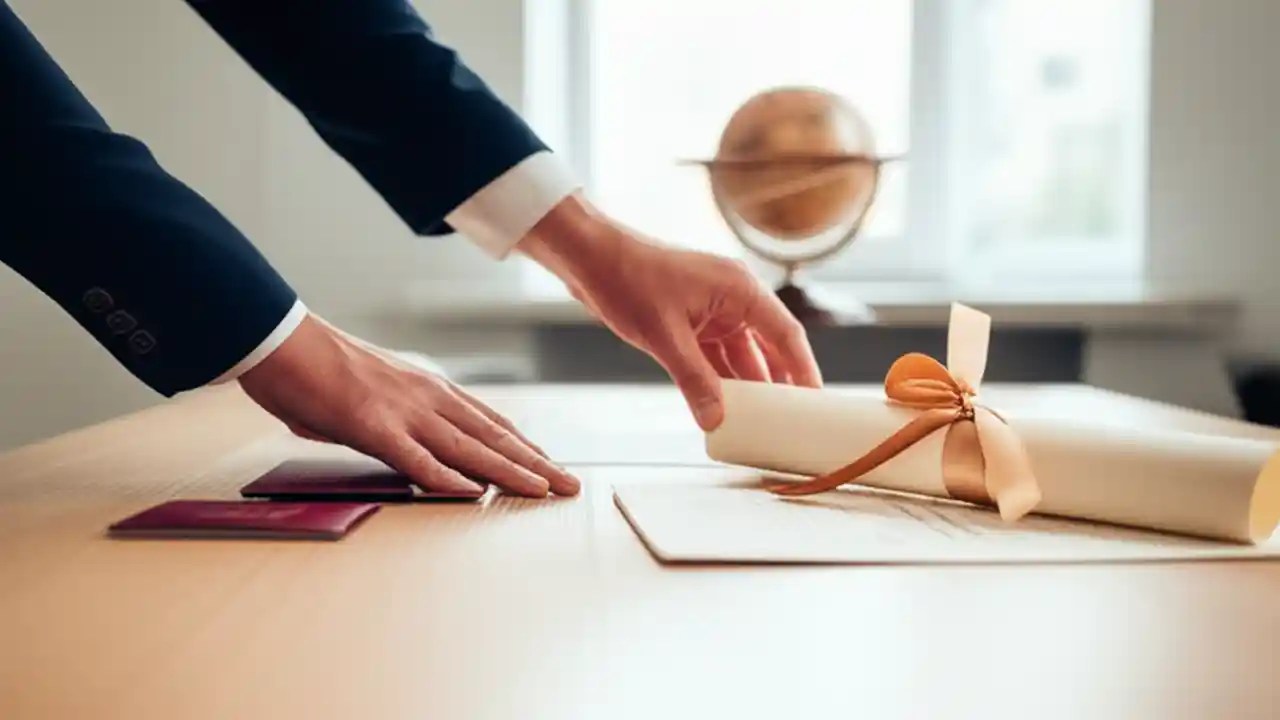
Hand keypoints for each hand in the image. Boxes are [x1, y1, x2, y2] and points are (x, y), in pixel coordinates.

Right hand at [237, 315, 579, 496]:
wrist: (281, 341)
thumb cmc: (319, 368)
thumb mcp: (372, 391)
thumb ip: (394, 418)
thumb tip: (399, 442)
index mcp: (428, 389)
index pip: (489, 422)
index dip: (523, 446)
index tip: (550, 465)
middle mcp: (427, 398)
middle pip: (492, 437)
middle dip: (535, 464)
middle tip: (570, 486)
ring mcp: (403, 412)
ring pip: (468, 448)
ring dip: (509, 472)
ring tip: (544, 492)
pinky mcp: (372, 425)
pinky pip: (416, 458)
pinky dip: (446, 477)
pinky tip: (473, 493)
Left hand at [518, 194, 822, 430]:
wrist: (588, 258)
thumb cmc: (627, 279)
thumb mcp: (664, 336)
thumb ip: (693, 380)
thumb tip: (715, 420)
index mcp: (740, 290)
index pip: (786, 335)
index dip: (803, 370)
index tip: (815, 403)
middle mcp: (732, 298)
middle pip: (767, 348)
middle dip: (775, 386)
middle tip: (789, 423)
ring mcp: (711, 310)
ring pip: (739, 356)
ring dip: (744, 388)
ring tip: (757, 425)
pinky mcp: (690, 321)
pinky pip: (714, 357)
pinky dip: (718, 381)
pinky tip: (722, 408)